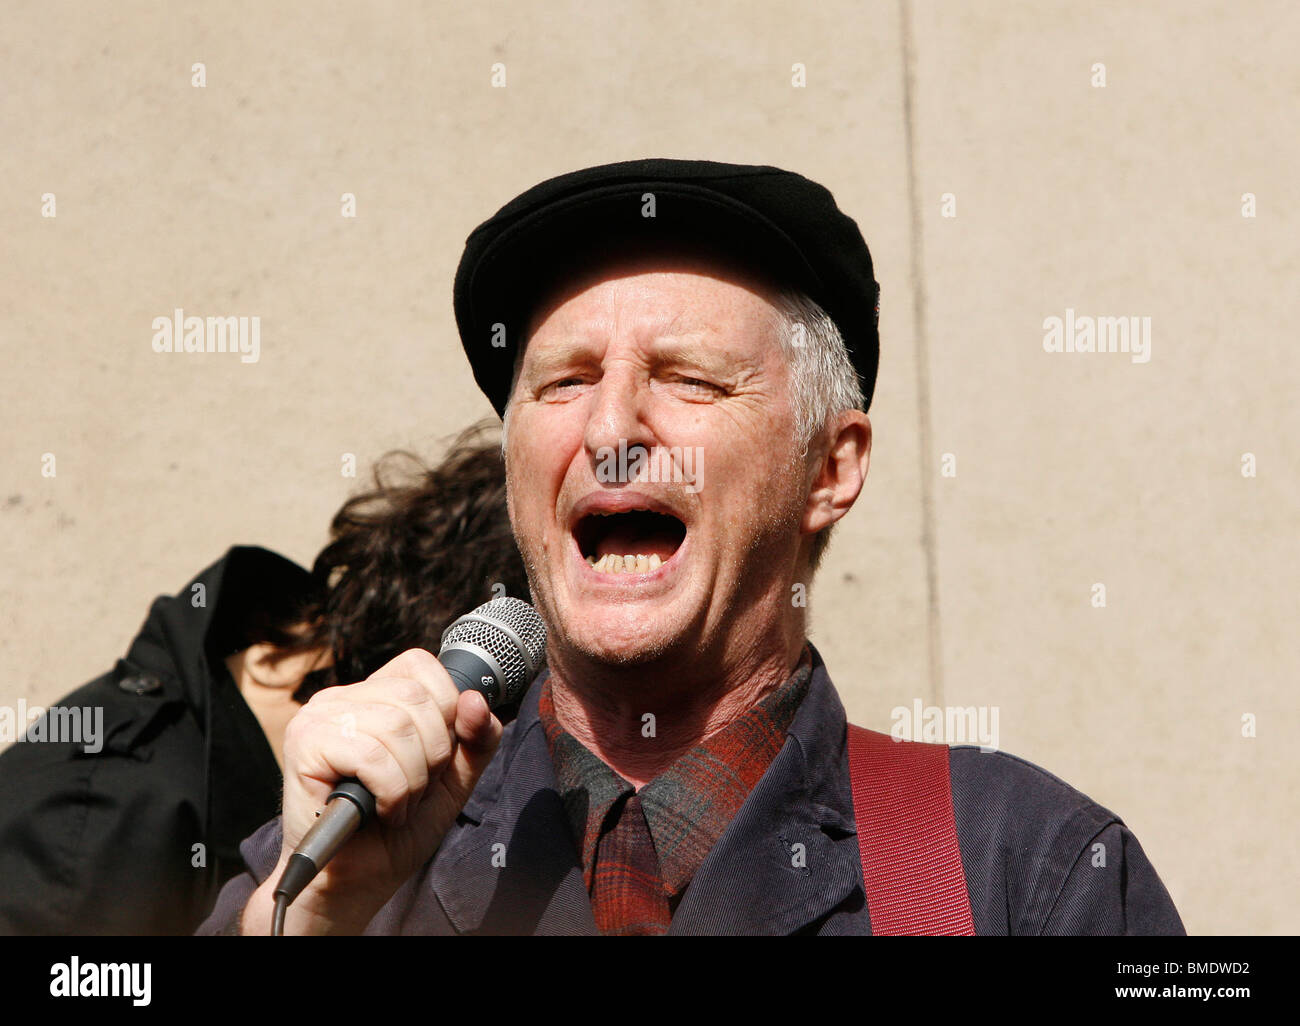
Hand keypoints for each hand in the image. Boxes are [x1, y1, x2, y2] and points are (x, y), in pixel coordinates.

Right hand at [241, 648, 501, 933]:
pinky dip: (391, 791)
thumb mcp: (452, 779)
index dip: (445, 711)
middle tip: (413, 791)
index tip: (436, 758)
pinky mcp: (304, 744)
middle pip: (417, 697)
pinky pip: (372, 753)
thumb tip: (476, 701)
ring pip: (398, 726)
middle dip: (433, 754)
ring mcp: (319, 717)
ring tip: (396, 804)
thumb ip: (475, 739)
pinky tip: (381, 811)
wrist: (354, 883)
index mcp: (373, 694)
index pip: (421, 667)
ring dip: (412, 779)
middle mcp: (342, 698)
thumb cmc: (395, 831)